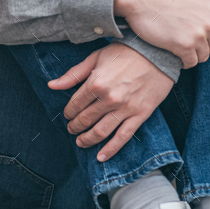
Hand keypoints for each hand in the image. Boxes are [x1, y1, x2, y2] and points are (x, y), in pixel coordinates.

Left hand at [47, 43, 173, 161]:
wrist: (157, 52)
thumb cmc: (125, 52)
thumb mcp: (96, 57)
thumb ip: (74, 74)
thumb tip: (52, 85)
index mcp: (96, 83)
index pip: (75, 105)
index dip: (68, 112)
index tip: (68, 115)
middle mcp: (109, 98)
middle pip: (85, 120)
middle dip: (75, 127)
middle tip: (72, 129)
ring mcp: (125, 108)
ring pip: (101, 132)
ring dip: (87, 140)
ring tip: (81, 142)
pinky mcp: (140, 115)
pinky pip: (123, 137)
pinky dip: (111, 149)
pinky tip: (101, 156)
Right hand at [114, 0, 209, 67]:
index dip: (209, 36)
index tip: (194, 31)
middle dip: (200, 45)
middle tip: (183, 37)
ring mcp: (198, 35)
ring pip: (202, 56)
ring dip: (191, 54)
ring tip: (178, 44)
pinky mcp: (183, 46)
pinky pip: (190, 62)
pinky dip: (183, 61)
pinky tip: (173, 51)